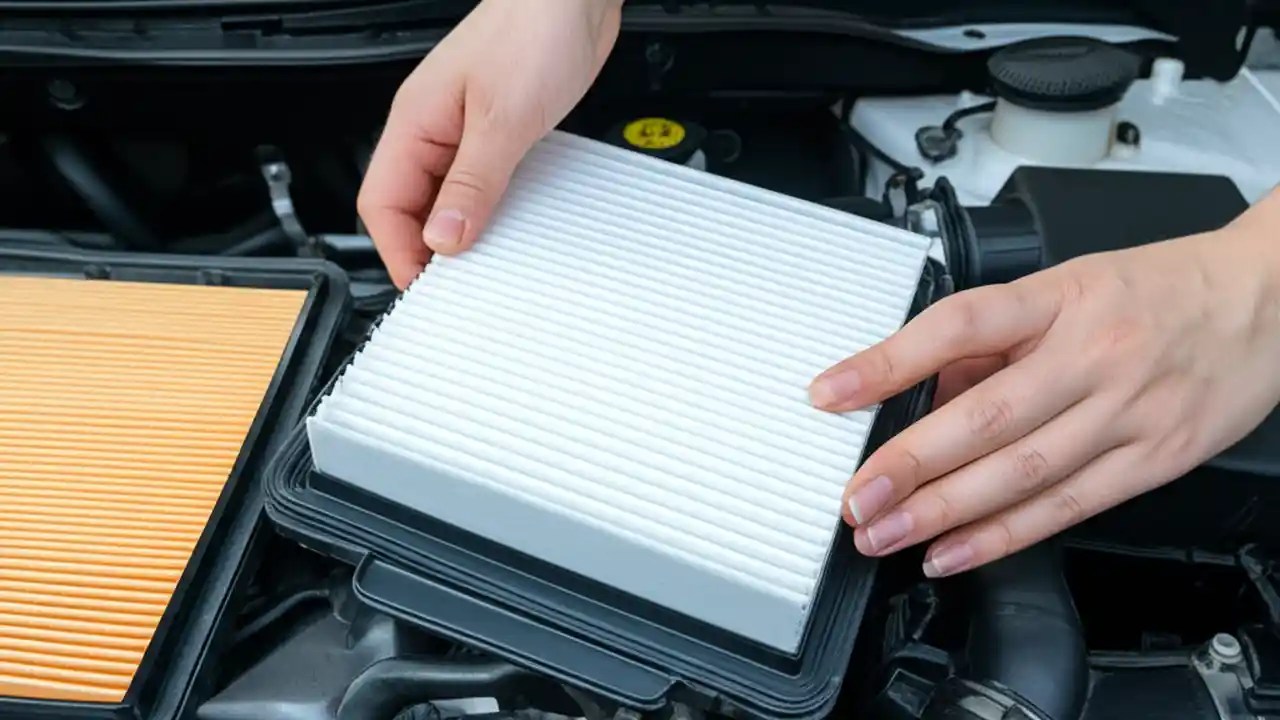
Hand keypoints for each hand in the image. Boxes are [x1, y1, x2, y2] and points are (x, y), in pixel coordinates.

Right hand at [358, 0, 622, 288]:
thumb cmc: (533, 30)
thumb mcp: (502, 119)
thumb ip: (472, 182)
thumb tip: (443, 238)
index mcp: (414, 122)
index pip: (383, 204)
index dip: (399, 252)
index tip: (426, 288)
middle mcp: (433, 129)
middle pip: (412, 207)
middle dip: (431, 249)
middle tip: (464, 284)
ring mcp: (466, 131)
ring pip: (449, 199)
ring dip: (466, 231)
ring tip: (491, 261)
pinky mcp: (501, 132)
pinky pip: (484, 185)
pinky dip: (494, 210)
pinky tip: (514, 224)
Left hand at [809, 190, 1279, 577]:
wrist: (1268, 302)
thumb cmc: (1158, 291)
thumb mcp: (1069, 286)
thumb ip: (994, 338)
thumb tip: (921, 386)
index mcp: (1060, 300)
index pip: (959, 326)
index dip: (888, 362)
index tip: (831, 392)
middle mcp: (1091, 356)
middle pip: (985, 416)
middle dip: (908, 463)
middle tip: (855, 497)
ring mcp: (1125, 413)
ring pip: (1021, 472)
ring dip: (943, 511)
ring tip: (885, 532)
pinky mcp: (1152, 461)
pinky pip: (1067, 506)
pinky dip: (1003, 536)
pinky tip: (952, 553)